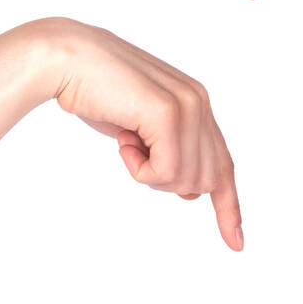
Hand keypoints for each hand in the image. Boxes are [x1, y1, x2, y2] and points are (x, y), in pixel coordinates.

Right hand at [37, 18, 242, 250]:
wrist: (67, 60)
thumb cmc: (96, 94)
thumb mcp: (141, 130)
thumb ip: (170, 151)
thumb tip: (190, 192)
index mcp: (197, 104)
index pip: (223, 164)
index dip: (229, 205)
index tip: (236, 243)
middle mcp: (200, 102)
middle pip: (206, 179)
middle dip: (166, 181)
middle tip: (134, 152)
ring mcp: (189, 104)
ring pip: (187, 179)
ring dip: (149, 173)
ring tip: (127, 140)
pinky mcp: (168, 112)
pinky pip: (166, 170)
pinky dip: (139, 168)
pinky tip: (123, 140)